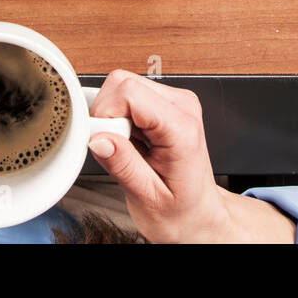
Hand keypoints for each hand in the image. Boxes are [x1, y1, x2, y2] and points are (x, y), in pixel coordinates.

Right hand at [87, 70, 295, 242]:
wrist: (199, 214)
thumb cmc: (181, 211)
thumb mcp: (147, 198)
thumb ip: (122, 165)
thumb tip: (98, 138)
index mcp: (182, 128)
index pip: (129, 93)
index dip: (106, 116)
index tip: (104, 143)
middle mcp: (182, 106)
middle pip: (123, 83)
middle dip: (107, 115)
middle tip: (115, 148)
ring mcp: (175, 102)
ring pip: (123, 86)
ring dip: (113, 117)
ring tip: (126, 148)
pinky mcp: (165, 104)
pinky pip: (128, 95)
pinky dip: (119, 118)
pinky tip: (130, 141)